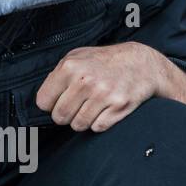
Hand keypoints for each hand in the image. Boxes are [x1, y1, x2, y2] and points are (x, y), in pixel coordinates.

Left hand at [35, 41, 185, 131]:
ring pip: (78, 125)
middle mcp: (85, 81)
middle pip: (60, 117)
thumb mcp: (78, 57)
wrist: (142, 64)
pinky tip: (104, 109)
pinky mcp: (118, 107)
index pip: (44, 102)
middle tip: (76, 106)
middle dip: (66, 115)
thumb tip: (43, 99)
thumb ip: (58, 75)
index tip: (59, 101)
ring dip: (82, 120)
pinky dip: (99, 123)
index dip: (50, 104)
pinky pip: (97, 127)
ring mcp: (103, 95)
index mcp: (70, 67)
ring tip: (91, 107)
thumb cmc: (106, 61)